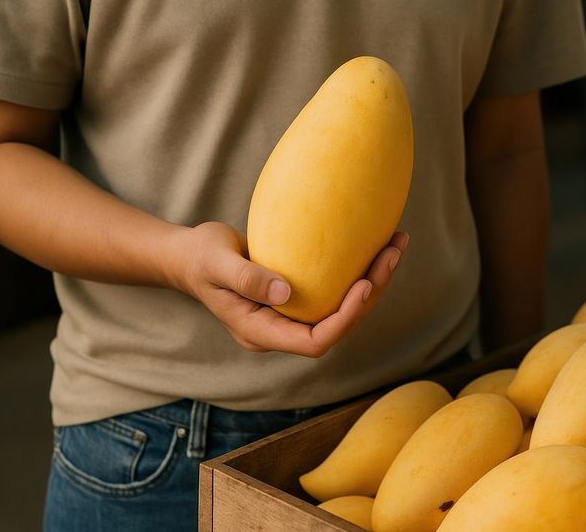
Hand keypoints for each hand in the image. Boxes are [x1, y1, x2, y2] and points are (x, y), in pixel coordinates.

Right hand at [174, 221, 408, 356]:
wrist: (190, 256)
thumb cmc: (200, 256)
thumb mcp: (216, 262)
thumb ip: (247, 278)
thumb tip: (286, 294)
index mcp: (260, 332)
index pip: (313, 343)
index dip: (344, 320)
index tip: (364, 285)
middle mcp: (280, 330)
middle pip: (337, 326)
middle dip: (370, 293)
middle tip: (391, 252)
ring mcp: (290, 316)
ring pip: (342, 309)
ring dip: (373, 280)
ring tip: (395, 243)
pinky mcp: (298, 299)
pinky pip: (335, 292)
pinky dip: (359, 271)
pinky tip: (376, 244)